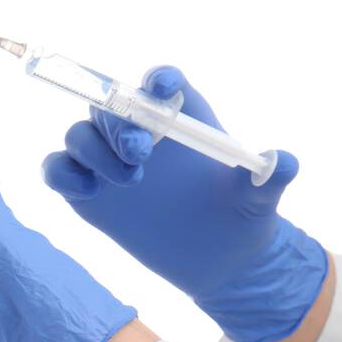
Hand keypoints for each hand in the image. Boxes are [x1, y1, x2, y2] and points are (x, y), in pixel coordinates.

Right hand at [42, 67, 326, 341]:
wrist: (216, 260)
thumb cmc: (241, 219)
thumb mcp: (259, 201)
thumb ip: (268, 179)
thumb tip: (284, 162)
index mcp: (182, 118)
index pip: (161, 84)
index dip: (157, 81)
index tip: (164, 92)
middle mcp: (141, 132)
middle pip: (111, 105)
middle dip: (119, 123)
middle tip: (140, 153)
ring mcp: (108, 160)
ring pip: (79, 135)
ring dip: (95, 150)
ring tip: (128, 181)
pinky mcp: (86, 190)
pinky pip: (57, 170)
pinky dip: (61, 174)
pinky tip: (88, 193)